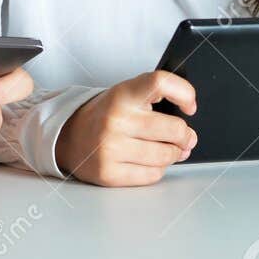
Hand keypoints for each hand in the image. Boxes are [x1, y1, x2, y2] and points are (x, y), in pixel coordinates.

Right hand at [56, 70, 197, 186]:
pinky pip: (152, 175)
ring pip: (166, 156)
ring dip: (174, 154)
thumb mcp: (126, 94)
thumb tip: (189, 123)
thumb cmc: (106, 115)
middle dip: (186, 136)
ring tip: (170, 150)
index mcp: (122, 95)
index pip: (160, 82)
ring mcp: (111, 149)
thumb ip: (156, 98)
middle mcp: (116, 120)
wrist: (68, 137)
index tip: (190, 106)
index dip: (184, 93)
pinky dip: (158, 169)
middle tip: (186, 137)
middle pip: (173, 129)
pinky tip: (150, 161)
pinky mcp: (109, 174)